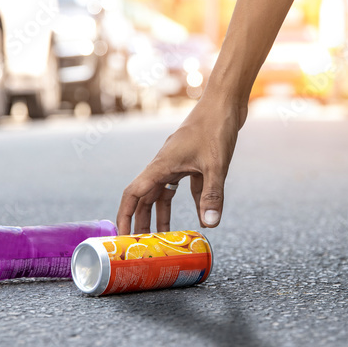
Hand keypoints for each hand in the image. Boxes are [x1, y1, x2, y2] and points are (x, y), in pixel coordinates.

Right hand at [116, 98, 242, 233]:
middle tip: (143, 245)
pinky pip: (184, 186)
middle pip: (145, 197)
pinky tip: (200, 217)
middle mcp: (165, 164)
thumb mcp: (215, 164)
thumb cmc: (215, 126)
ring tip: (164, 236)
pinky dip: (190, 202)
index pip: (133, 194)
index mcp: (161, 165)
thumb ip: (212, 195)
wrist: (225, 101)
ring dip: (161, 214)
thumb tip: (209, 225)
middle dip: (142, 221)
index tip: (122, 236)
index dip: (124, 216)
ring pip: (163, 193)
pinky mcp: (192, 161)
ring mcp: (178, 162)